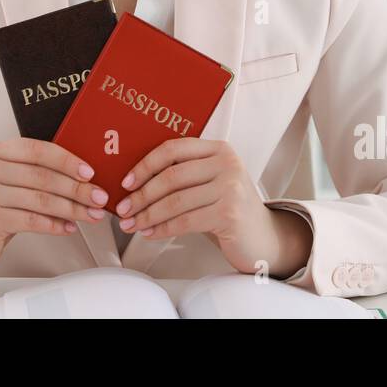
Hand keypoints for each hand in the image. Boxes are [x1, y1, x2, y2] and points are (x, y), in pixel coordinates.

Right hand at [0, 137, 108, 277]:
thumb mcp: (6, 182)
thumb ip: (33, 174)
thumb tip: (80, 176)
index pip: (38, 150)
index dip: (67, 160)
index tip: (90, 172)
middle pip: (43, 176)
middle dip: (77, 188)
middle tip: (99, 197)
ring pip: (40, 199)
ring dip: (72, 208)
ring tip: (91, 215)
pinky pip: (32, 220)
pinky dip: (55, 225)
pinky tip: (68, 228)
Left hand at [113, 138, 302, 276]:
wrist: (263, 237)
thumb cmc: (229, 209)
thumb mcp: (211, 181)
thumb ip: (184, 174)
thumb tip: (135, 182)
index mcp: (219, 149)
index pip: (173, 148)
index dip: (145, 164)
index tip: (126, 182)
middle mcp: (227, 163)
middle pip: (171, 176)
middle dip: (141, 195)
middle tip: (123, 209)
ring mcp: (231, 188)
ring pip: (175, 201)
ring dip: (148, 215)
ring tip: (132, 224)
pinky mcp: (230, 213)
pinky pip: (185, 221)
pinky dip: (163, 229)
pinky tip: (151, 233)